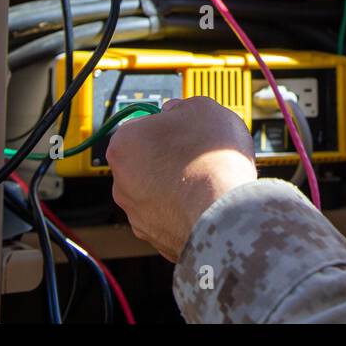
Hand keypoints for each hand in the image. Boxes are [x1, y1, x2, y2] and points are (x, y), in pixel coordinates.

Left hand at [106, 96, 257, 260]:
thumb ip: (182, 106)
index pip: (142, 126)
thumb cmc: (210, 159)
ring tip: (208, 180)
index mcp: (124, 143)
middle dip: (170, 157)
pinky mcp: (156, 238)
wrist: (224, 210)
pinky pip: (170, 217)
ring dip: (177, 186)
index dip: (167, 125)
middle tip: (198, 153)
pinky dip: (185, 211)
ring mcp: (137, 214)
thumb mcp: (202, 108)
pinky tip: (206, 202)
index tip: (183, 128)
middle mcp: (122, 182)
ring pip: (157, 192)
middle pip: (146, 161)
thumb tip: (178, 112)